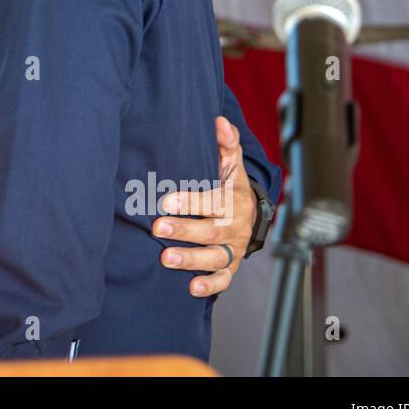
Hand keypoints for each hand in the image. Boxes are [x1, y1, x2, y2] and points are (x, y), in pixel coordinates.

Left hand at [151, 116, 255, 297]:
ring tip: (166, 258)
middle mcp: (234, 226)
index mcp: (232, 200)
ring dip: (191, 259)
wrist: (250, 214)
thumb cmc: (230, 187)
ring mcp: (232, 247)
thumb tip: (219, 121)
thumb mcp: (230, 164)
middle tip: (158, 228)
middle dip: (184, 230)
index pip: (212, 201)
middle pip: (210, 230)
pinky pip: (224, 279)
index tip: (166, 200)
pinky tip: (192, 288)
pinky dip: (211, 285)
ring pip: (215, 256)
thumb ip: (226, 144)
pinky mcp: (231, 266)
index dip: (190, 201)